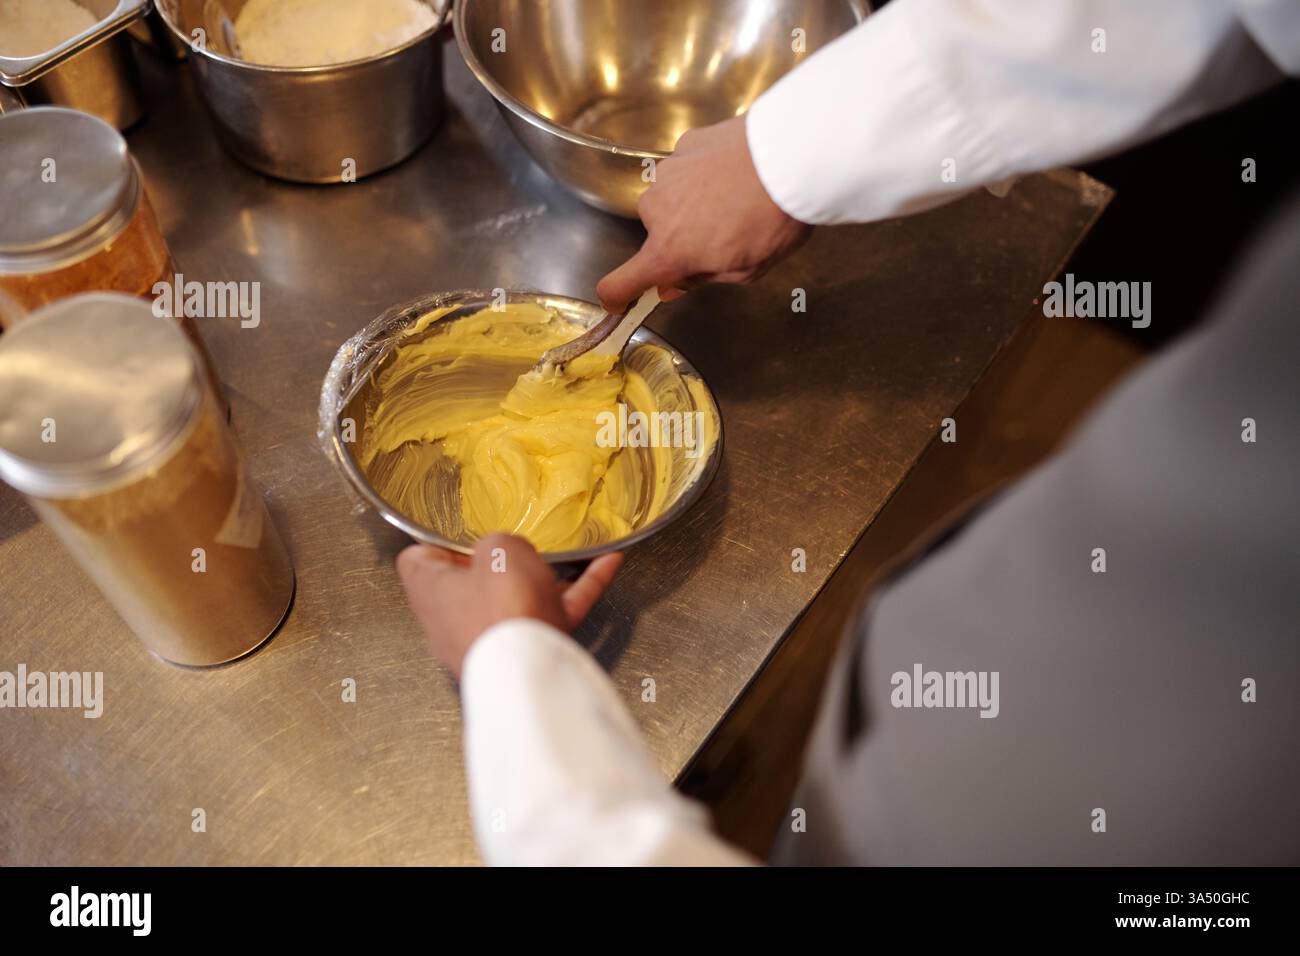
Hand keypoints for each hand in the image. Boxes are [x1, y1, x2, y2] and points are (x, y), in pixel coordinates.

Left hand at [396, 533, 623, 676]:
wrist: (530, 670)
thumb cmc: (502, 605)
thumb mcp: (500, 548)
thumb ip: (501, 543)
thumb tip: (509, 555)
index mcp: (432, 590)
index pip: (418, 559)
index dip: (438, 541)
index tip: (465, 532)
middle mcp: (453, 620)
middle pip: (473, 582)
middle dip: (501, 563)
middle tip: (522, 542)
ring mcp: (491, 639)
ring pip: (517, 600)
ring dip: (545, 577)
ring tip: (574, 552)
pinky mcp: (526, 650)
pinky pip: (553, 612)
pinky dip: (577, 590)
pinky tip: (605, 564)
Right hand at [596, 115, 812, 313]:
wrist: (793, 156)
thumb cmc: (774, 218)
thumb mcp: (746, 269)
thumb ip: (703, 279)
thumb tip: (676, 284)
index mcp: (669, 251)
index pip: (618, 283)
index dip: (617, 296)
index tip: (619, 301)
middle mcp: (656, 211)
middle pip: (657, 236)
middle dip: (681, 240)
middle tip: (722, 238)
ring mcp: (668, 174)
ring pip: (671, 200)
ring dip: (692, 206)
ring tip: (735, 201)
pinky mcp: (685, 145)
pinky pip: (686, 169)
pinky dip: (703, 175)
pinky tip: (733, 174)